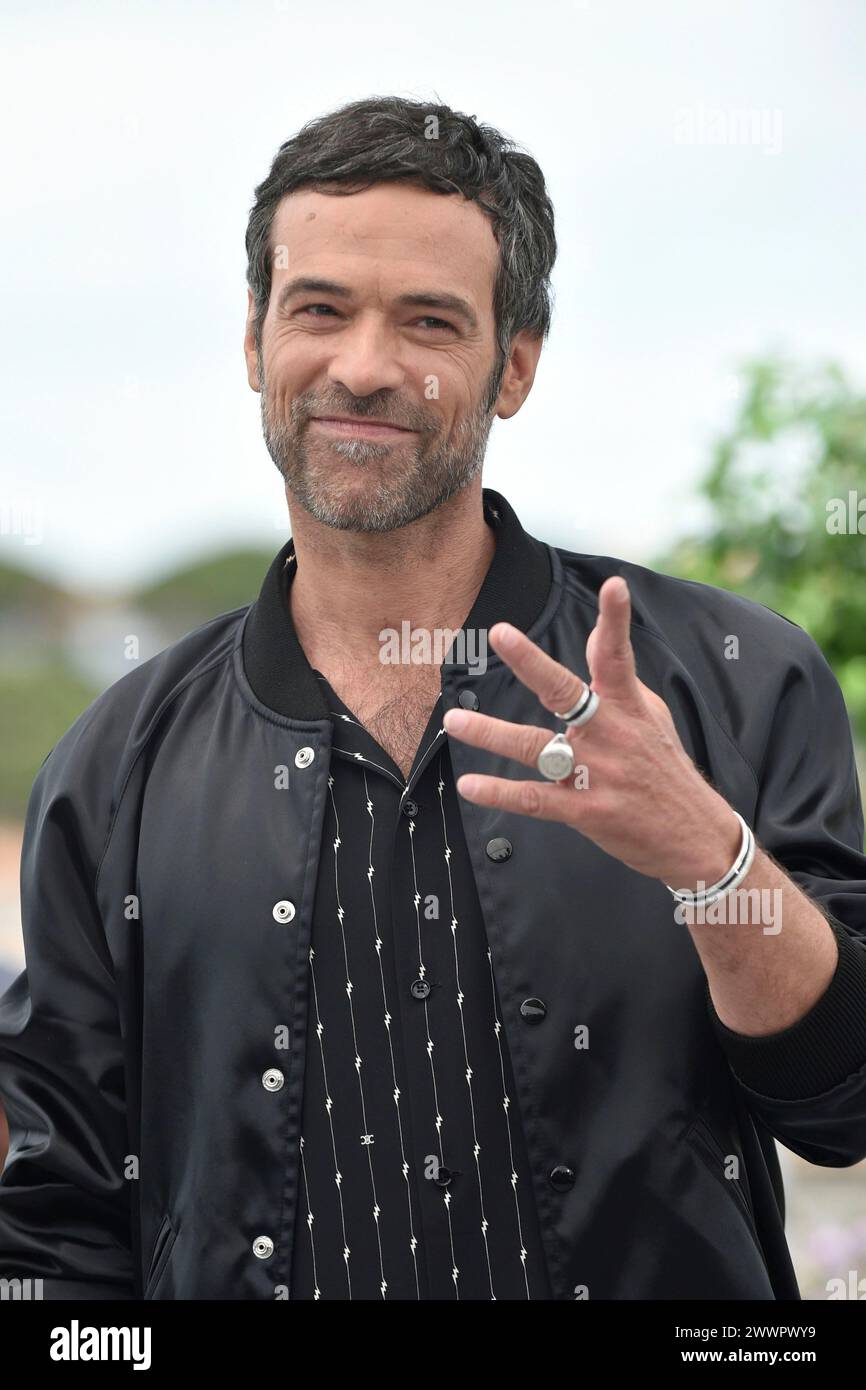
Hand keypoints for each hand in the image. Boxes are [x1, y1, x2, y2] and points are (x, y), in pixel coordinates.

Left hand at [442, 576, 741, 888]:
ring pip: (536, 748)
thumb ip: (614, 677)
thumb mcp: (648, 715)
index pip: (618, 655)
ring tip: (455, 720)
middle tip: (501, 633)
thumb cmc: (661, 767)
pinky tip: (470, 786)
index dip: (616, 620)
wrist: (693, 835)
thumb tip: (594, 634)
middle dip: (532, 662)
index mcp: (627, 707)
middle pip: (565, 692)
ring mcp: (595, 773)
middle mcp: (609, 735)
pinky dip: (501, 794)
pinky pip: (535, 799)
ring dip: (492, 733)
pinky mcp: (585, 811)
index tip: (615, 586)